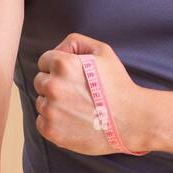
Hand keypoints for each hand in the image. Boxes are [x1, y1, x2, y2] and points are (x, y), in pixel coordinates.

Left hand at [33, 33, 150, 155]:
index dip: (59, 68)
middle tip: (78, 94)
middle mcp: (52, 86)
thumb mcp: (103, 51)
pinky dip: (54, 122)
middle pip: (40, 82)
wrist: (131, 120)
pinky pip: (41, 121)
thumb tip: (57, 50)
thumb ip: (75, 42)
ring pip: (41, 102)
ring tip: (78, 108)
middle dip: (55, 85)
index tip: (74, 77)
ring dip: (54, 104)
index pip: (44, 61)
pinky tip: (74, 121)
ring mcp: (50, 110)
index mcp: (62, 64)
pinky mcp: (51, 130)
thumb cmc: (118, 85)